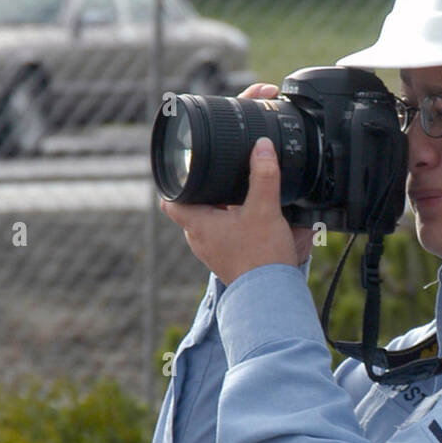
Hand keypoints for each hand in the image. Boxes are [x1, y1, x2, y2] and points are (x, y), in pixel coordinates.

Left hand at [159, 81, 313, 278]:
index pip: (170, 200)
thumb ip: (264, 175)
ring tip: (240, 200)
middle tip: (222, 179)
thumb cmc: (261, 258)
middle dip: (205, 193)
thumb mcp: (265, 209)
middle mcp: (199, 240)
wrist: (271, 295)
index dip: (174, 183)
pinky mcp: (227, 261)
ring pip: (208, 223)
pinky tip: (251, 222)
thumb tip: (262, 147)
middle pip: (192, 208)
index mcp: (197, 225)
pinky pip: (223, 237)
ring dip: (220, 211)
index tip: (184, 171)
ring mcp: (212, 253)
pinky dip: (232, 226)